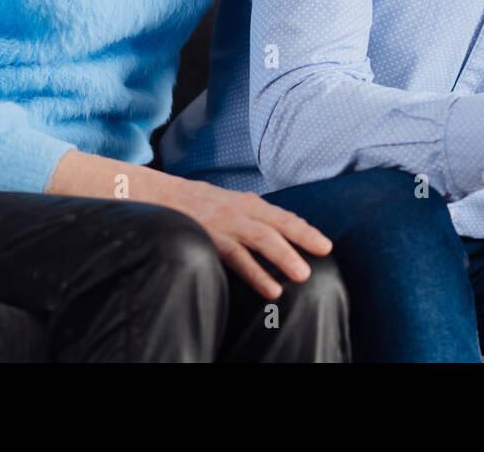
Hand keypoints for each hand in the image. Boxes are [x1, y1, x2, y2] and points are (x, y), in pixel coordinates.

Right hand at [171, 180, 332, 298]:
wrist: (159, 195)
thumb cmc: (197, 205)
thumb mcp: (228, 204)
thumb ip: (250, 217)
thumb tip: (274, 234)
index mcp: (248, 203)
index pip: (282, 216)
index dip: (304, 229)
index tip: (324, 244)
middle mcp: (241, 210)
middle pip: (278, 222)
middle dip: (303, 236)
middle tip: (324, 250)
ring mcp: (226, 223)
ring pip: (261, 238)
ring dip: (284, 255)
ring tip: (303, 275)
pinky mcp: (211, 237)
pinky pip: (237, 257)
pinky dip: (256, 273)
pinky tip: (270, 288)